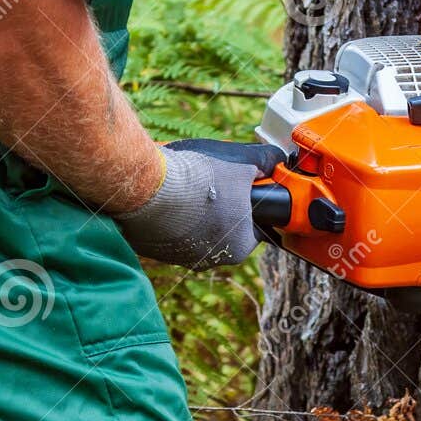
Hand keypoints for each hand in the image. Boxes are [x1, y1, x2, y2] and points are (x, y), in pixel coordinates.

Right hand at [116, 140, 286, 268]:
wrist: (146, 188)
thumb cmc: (197, 179)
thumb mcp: (242, 163)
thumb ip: (265, 162)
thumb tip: (274, 160)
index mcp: (240, 247)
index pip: (254, 226)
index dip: (249, 203)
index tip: (240, 188)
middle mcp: (213, 260)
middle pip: (225, 229)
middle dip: (221, 207)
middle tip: (211, 182)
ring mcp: (181, 258)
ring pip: (196, 232)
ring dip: (194, 212)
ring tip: (186, 187)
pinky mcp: (156, 251)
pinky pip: (169, 232)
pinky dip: (170, 216)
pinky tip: (166, 196)